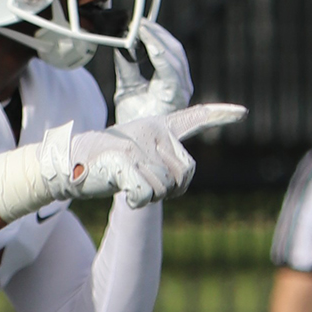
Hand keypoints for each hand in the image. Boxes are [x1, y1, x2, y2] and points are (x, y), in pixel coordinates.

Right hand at [58, 103, 245, 207]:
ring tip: (126, 182)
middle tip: (142, 183)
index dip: (220, 115)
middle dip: (170, 189)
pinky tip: (120, 189)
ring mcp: (138, 144)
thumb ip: (162, 165)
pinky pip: (146, 194)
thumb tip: (181, 181)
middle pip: (186, 174)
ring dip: (148, 196)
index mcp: (159, 128)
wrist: (68, 164)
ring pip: (166, 188)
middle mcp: (153, 131)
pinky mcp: (124, 158)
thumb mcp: (138, 159)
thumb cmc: (106, 166)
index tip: (243, 112)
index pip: (194, 118)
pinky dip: (134, 199)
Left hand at [113, 21, 192, 123]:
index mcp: (172, 81)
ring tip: (142, 30)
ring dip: (158, 41)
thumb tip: (122, 41)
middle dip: (158, 35)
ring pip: (176, 58)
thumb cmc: (133, 116)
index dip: (157, 35)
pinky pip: (171, 72)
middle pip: (176, 51)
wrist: (132, 141)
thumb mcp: (128, 85)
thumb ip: (127, 65)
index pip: (169, 51)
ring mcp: (182, 92)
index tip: (141, 24)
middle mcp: (182, 85)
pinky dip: (161, 56)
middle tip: (140, 23)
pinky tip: (150, 46)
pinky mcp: (176, 97)